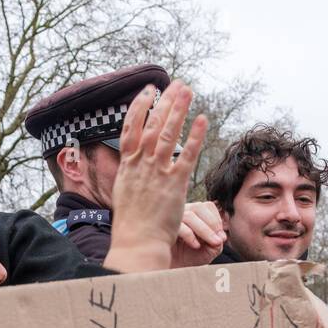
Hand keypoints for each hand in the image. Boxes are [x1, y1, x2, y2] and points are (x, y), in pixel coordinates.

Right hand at [103, 82, 207, 273]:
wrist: (137, 243)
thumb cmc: (132, 224)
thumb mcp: (125, 193)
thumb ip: (131, 174)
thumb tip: (133, 164)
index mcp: (128, 167)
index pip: (131, 129)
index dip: (139, 107)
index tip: (148, 91)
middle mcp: (141, 166)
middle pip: (152, 125)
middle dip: (164, 102)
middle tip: (176, 84)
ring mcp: (157, 174)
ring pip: (167, 134)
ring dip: (178, 109)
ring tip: (187, 90)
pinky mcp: (174, 185)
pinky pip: (186, 155)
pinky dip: (194, 136)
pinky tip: (202, 119)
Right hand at [170, 200, 224, 267]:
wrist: (173, 272)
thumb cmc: (189, 258)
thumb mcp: (209, 250)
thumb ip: (217, 241)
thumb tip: (221, 235)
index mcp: (193, 214)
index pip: (207, 206)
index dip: (217, 219)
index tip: (222, 238)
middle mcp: (181, 214)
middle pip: (199, 207)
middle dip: (212, 224)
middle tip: (218, 241)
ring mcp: (171, 220)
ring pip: (190, 215)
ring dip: (204, 230)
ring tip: (211, 244)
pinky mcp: (164, 230)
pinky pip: (179, 226)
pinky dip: (190, 235)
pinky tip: (195, 246)